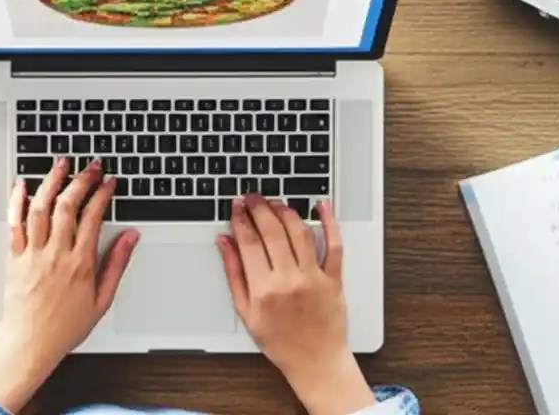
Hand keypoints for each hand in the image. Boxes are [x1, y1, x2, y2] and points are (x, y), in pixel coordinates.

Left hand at [0, 157, 139, 411]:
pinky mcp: (14, 257)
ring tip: (61, 164)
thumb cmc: (64, 326)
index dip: (103, 194)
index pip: (93, 217)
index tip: (109, 181)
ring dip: (51, 181)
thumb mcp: (102, 299)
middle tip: (90, 166)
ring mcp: (33, 254)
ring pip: (41, 208)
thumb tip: (131, 238)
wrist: (29, 343)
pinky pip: (14, 223)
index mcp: (80, 264)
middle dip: (81, 180)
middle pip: (68, 206)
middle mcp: (56, 254)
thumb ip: (117, 264)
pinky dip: (17, 201)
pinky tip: (22, 185)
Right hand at [217, 194, 374, 414]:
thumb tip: (224, 243)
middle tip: (252, 197)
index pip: (249, 242)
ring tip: (275, 201)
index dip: (240, 218)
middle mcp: (289, 280)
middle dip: (259, 207)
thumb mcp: (246, 312)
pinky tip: (321, 206)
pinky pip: (334, 245)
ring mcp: (313, 278)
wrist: (316, 362)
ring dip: (286, 210)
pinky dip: (329, 223)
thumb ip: (234, 274)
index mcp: (264, 290)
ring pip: (299, 232)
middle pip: (272, 231)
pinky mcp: (334, 279)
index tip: (236, 205)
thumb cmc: (280, 342)